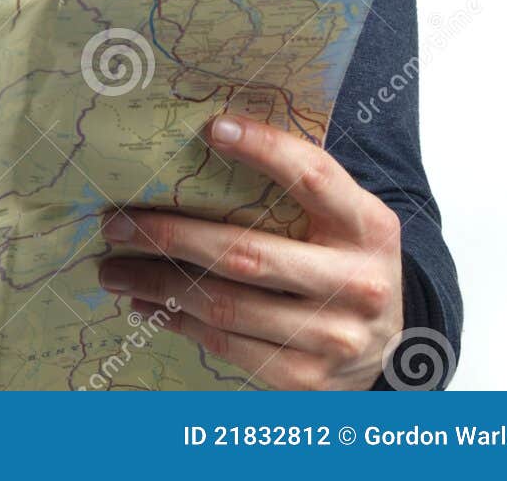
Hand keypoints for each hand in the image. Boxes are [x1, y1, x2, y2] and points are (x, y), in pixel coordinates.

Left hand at [97, 112, 404, 389]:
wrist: (393, 347)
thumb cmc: (346, 261)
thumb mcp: (343, 219)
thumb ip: (298, 187)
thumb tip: (210, 137)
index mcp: (368, 226)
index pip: (314, 177)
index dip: (265, 149)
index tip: (211, 128)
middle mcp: (355, 283)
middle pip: (247, 253)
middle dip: (170, 235)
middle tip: (116, 221)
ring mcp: (332, 337)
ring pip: (225, 304)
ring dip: (158, 283)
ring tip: (114, 266)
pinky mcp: (305, 379)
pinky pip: (226, 344)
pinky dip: (177, 321)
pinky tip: (147, 303)